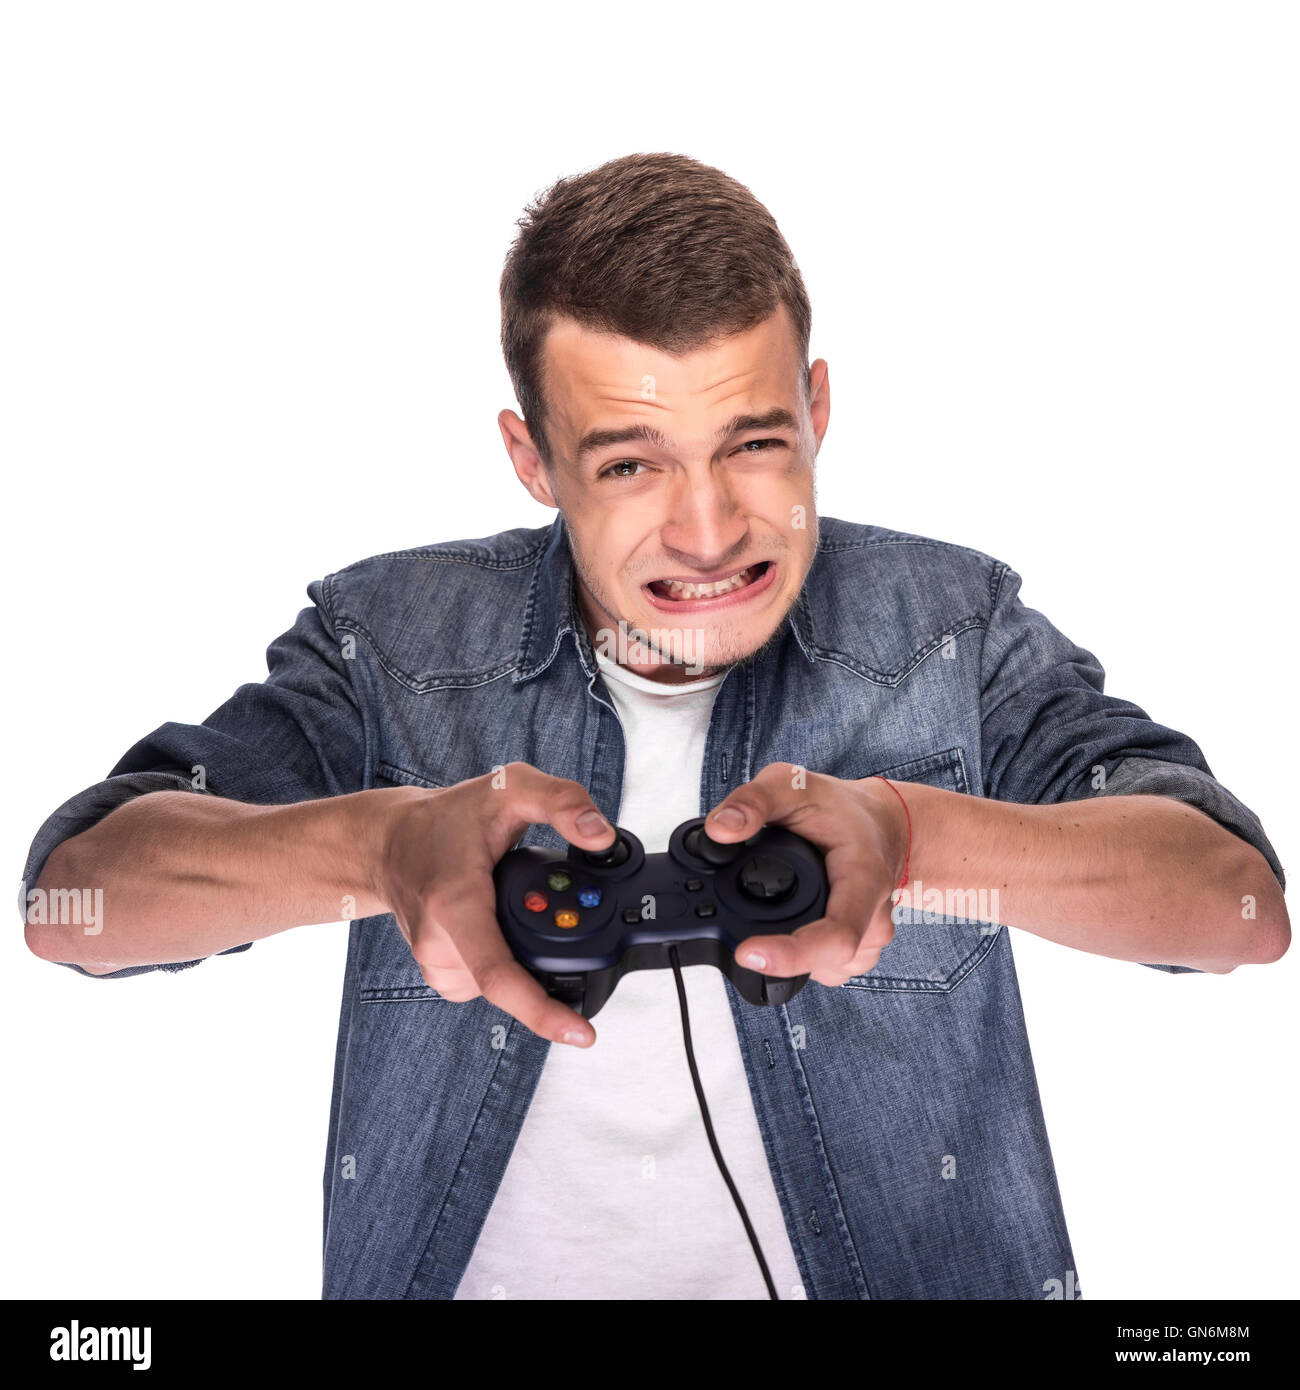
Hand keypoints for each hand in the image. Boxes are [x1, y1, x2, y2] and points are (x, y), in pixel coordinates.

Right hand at [372, 762, 615, 1045]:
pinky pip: (491, 981)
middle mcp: (440, 944)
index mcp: (454, 904)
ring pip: (506, 981)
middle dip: (551, 958)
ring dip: (528, 952)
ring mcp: (437, 963)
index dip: (542, 1012)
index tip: (582, 1034)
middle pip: (516, 979)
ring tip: (517, 904)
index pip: (499, 975)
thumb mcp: (508, 786)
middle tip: (556, 910)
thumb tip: (602, 836)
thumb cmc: (445, 820)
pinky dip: (510, 957)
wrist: (387, 844)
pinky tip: (502, 925)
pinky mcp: (441, 973)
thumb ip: (561, 801)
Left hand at [703, 765, 908, 986]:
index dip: (792, 955)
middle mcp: (873, 918)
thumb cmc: (841, 808)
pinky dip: (798, 954)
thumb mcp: (794, 784)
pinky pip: (824, 969)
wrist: (878, 826)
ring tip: (770, 913)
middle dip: (776, 953)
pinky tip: (789, 925)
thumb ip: (754, 800)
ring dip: (788, 953)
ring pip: (822, 969)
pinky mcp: (857, 952)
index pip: (837, 936)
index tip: (748, 953)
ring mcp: (869, 940)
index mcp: (864, 879)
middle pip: (823, 961)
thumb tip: (720, 831)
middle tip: (740, 927)